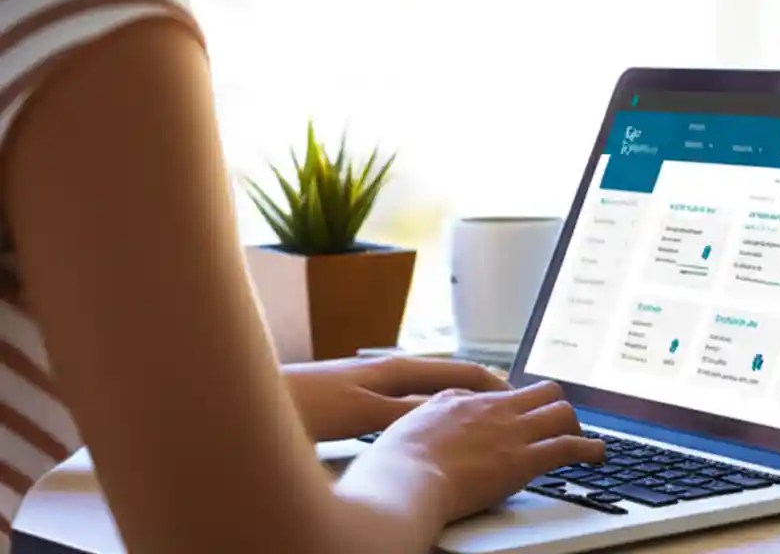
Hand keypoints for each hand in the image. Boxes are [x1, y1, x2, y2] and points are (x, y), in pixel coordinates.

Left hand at [283, 357, 510, 441]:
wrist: (252, 395)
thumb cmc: (305, 402)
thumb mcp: (365, 410)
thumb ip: (407, 410)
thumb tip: (450, 407)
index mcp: (394, 369)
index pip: (456, 369)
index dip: (488, 382)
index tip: (515, 392)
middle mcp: (385, 370)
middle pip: (443, 376)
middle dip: (476, 387)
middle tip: (505, 400)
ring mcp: (367, 382)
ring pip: (423, 389)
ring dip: (451, 397)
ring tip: (473, 412)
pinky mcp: (351, 397)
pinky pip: (402, 400)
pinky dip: (425, 408)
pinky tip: (420, 423)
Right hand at [358, 380, 605, 523]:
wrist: (405, 480)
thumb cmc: (400, 459)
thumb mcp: (413, 420)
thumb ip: (436, 409)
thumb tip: (446, 403)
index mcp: (468, 400)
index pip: (508, 390)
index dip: (524, 403)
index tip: (529, 413)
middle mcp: (496, 409)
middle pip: (544, 391)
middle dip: (556, 407)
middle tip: (561, 426)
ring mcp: (512, 432)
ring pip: (562, 411)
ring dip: (576, 426)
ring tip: (585, 441)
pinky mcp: (524, 459)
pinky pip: (568, 446)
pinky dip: (589, 450)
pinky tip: (597, 455)